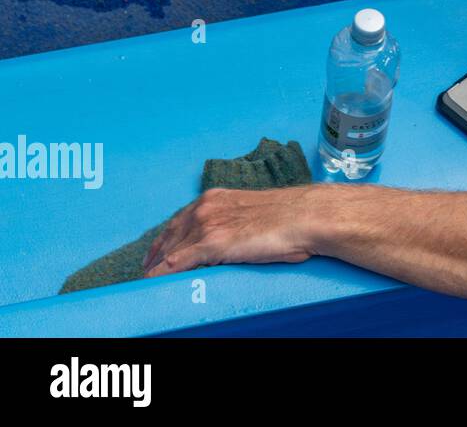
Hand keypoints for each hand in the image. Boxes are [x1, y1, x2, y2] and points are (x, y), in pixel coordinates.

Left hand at [142, 186, 319, 277]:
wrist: (305, 216)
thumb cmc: (290, 216)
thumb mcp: (253, 212)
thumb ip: (235, 221)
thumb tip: (234, 239)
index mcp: (216, 198)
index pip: (180, 219)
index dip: (167, 238)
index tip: (159, 251)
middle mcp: (206, 207)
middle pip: (169, 234)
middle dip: (156, 254)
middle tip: (147, 269)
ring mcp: (207, 224)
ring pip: (169, 250)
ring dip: (156, 267)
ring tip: (147, 281)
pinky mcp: (212, 243)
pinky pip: (176, 263)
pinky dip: (161, 274)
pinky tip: (153, 283)